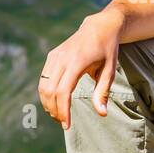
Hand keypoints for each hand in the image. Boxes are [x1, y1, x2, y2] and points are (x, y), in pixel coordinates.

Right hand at [38, 9, 123, 129]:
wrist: (99, 27)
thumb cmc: (107, 50)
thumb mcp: (110, 70)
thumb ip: (102, 92)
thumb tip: (101, 113)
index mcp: (77, 61)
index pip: (63, 91)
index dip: (63, 110)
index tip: (67, 125)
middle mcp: (62, 58)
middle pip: (50, 91)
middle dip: (54, 110)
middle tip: (63, 122)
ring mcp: (55, 56)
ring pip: (43, 86)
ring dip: (48, 103)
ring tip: (58, 115)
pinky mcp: (52, 56)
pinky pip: (44, 79)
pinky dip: (46, 93)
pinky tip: (55, 102)